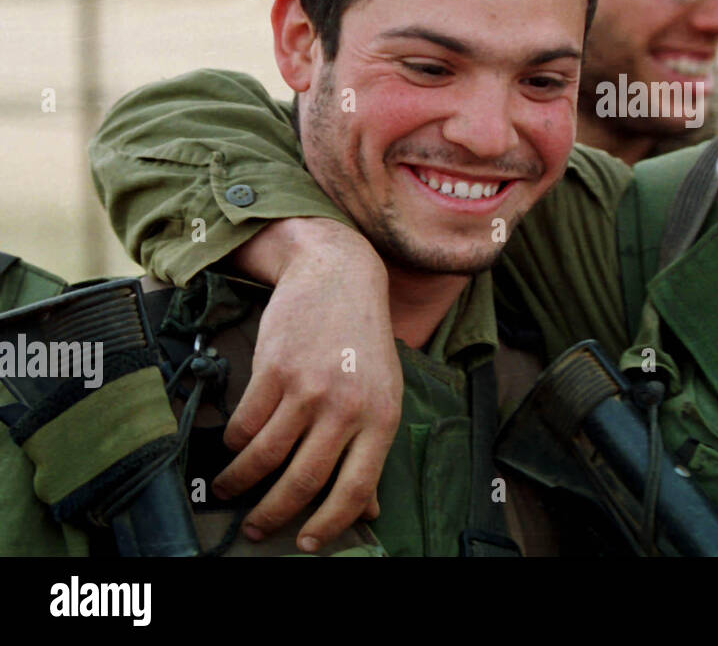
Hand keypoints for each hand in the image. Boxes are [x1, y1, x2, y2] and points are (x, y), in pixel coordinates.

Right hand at [211, 218, 402, 551]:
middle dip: (273, 513)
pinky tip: (232, 447)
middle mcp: (347, 408)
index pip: (355, 489)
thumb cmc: (361, 342)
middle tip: (256, 526)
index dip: (328, 524)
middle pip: (303, 480)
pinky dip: (234, 443)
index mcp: (382, 419)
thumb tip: (367, 510)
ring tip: (231, 487)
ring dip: (240, 480)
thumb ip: (371, 450)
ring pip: (264, 456)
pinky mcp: (275, 370)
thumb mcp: (383, 394)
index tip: (307, 543)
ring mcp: (309, 388)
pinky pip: (246, 424)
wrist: (339, 276)